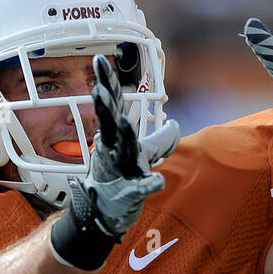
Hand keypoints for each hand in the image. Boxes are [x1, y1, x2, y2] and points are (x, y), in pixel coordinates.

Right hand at [71, 54, 179, 239]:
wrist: (107, 214)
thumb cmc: (123, 179)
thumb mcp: (143, 156)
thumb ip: (160, 139)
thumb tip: (174, 123)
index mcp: (114, 137)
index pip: (111, 105)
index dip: (106, 83)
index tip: (98, 59)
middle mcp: (113, 151)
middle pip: (108, 123)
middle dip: (104, 106)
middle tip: (98, 88)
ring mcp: (120, 172)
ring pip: (123, 151)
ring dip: (124, 138)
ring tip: (126, 123)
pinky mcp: (129, 194)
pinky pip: (140, 187)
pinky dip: (149, 184)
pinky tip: (157, 181)